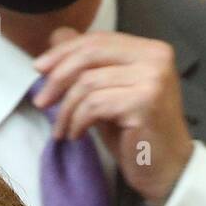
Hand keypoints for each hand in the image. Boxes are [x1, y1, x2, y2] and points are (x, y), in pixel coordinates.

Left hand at [32, 26, 193, 205]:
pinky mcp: (144, 103)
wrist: (167, 170)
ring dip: (66, 109)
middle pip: (90, 54)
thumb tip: (57, 34)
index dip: (63, 52)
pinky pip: (94, 105)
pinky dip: (78, 121)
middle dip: (58, 77)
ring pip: (88, 82)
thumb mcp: (107, 93)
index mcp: (150, 50)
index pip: (98, 40)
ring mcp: (153, 79)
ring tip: (62, 129)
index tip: (38, 69)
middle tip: (41, 101)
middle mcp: (156, 58)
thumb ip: (88, 65)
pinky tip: (77, 135)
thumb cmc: (137, 134)